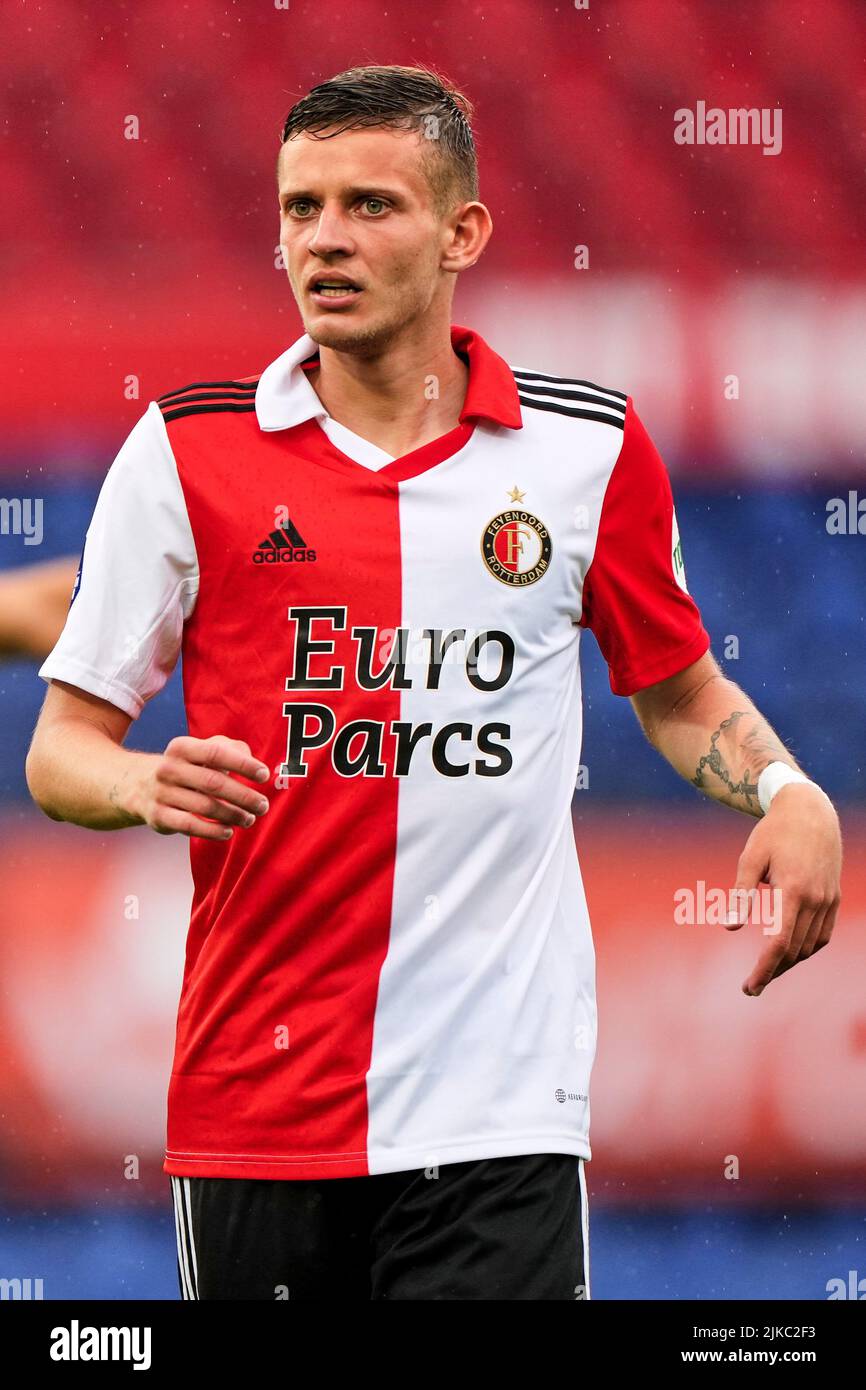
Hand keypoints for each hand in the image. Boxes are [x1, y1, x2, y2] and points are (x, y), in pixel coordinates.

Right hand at [128, 735, 270, 840]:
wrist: (138, 785)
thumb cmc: (186, 767)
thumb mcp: (202, 751)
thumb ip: (229, 748)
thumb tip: (250, 757)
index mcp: (181, 747)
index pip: (216, 753)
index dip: (243, 765)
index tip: (264, 775)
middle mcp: (168, 768)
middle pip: (213, 783)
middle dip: (243, 796)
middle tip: (263, 805)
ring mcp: (161, 793)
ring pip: (204, 806)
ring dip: (233, 815)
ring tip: (250, 819)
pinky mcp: (158, 816)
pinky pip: (189, 826)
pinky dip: (212, 830)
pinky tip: (228, 832)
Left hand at [727, 783, 841, 995]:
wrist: (810, 811)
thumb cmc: (773, 833)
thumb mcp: (750, 858)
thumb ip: (741, 894)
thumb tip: (730, 927)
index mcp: (793, 890)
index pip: (779, 943)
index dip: (764, 969)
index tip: (749, 986)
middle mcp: (815, 899)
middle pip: (794, 950)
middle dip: (772, 972)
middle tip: (751, 987)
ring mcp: (828, 899)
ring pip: (811, 946)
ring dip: (790, 963)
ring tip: (767, 972)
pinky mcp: (834, 896)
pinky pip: (823, 934)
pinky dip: (808, 948)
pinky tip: (791, 953)